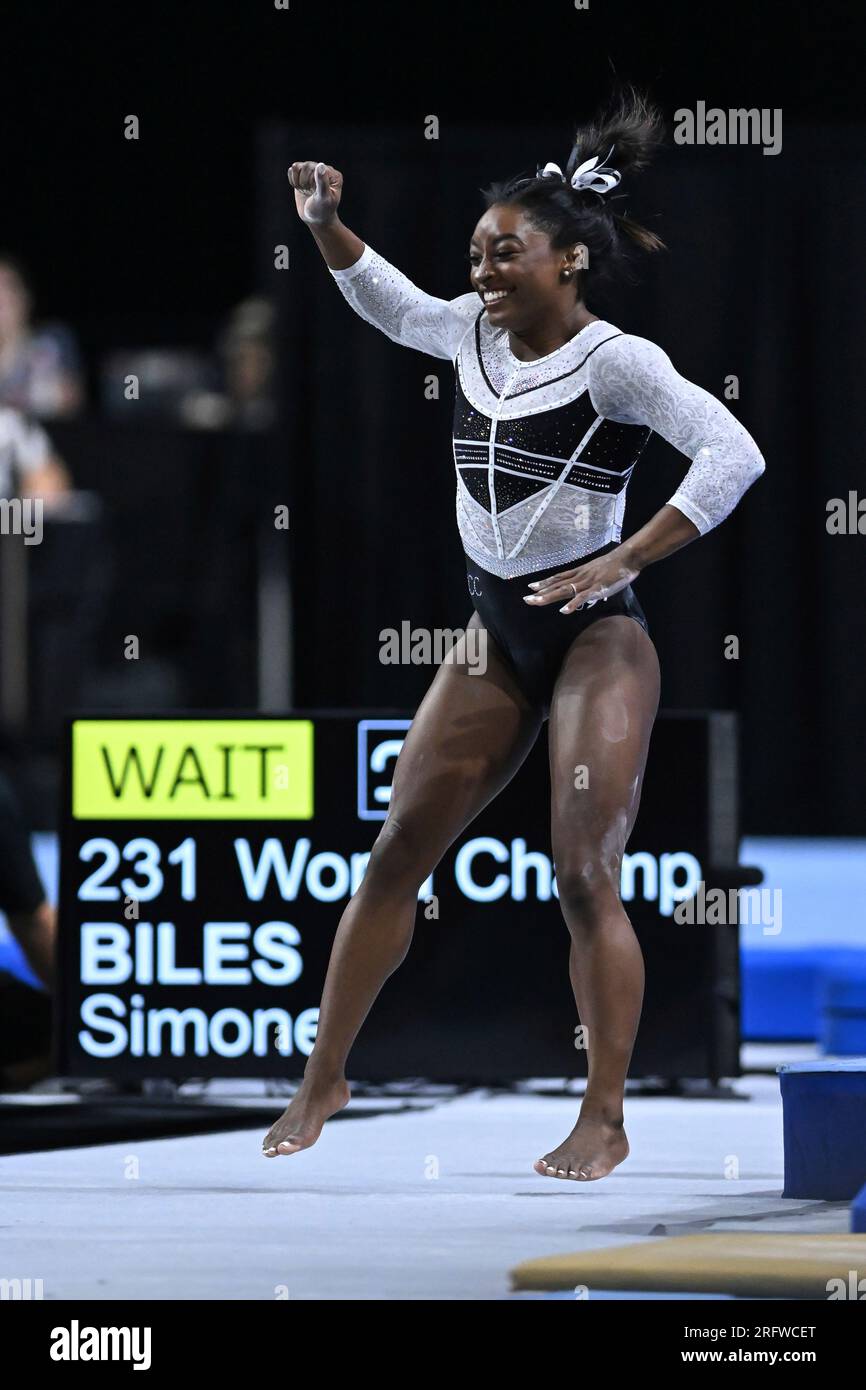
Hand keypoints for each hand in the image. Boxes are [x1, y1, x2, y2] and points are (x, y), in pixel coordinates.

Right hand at [288, 161, 342, 224]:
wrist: (315, 219)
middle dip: (304, 182)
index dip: (311, 181)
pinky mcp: (303, 174)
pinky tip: (298, 188)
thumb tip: (320, 165)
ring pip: (297, 166)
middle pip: (306, 166)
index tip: (314, 192)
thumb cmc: (322, 211)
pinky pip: (293, 169)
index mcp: (333, 175)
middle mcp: (324, 170)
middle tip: (309, 193)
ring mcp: (313, 171)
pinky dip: (292, 180)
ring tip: (304, 191)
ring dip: (298, 181)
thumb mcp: (324, 199)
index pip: (317, 168)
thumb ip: (322, 182)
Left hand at [522, 547, 639, 613]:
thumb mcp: (600, 573)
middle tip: (526, 599)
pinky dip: (573, 604)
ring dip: (549, 597)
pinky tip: (563, 610)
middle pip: (557, 586)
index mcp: (580, 573)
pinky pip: (583, 597)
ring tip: (535, 602)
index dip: (545, 583)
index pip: (559, 578)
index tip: (531, 587)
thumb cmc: (617, 565)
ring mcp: (587, 582)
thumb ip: (593, 583)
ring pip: (564, 591)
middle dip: (541, 592)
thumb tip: (590, 592)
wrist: (628, 558)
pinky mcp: (597, 588)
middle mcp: (580, 577)